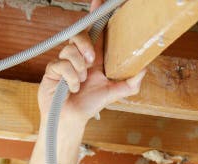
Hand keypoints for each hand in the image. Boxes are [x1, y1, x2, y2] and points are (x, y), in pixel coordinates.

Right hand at [37, 0, 145, 125]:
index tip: (99, 2)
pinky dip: (71, 79)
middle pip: (80, 35)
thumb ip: (130, 84)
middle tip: (91, 61)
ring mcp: (65, 61)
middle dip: (86, 45)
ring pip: (70, 50)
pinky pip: (62, 65)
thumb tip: (144, 70)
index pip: (96, 32)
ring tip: (81, 82)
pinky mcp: (53, 69)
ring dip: (79, 69)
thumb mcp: (114, 93)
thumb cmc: (90, 104)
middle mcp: (79, 56)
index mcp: (95, 58)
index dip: (97, 16)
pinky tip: (72, 88)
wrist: (71, 118)